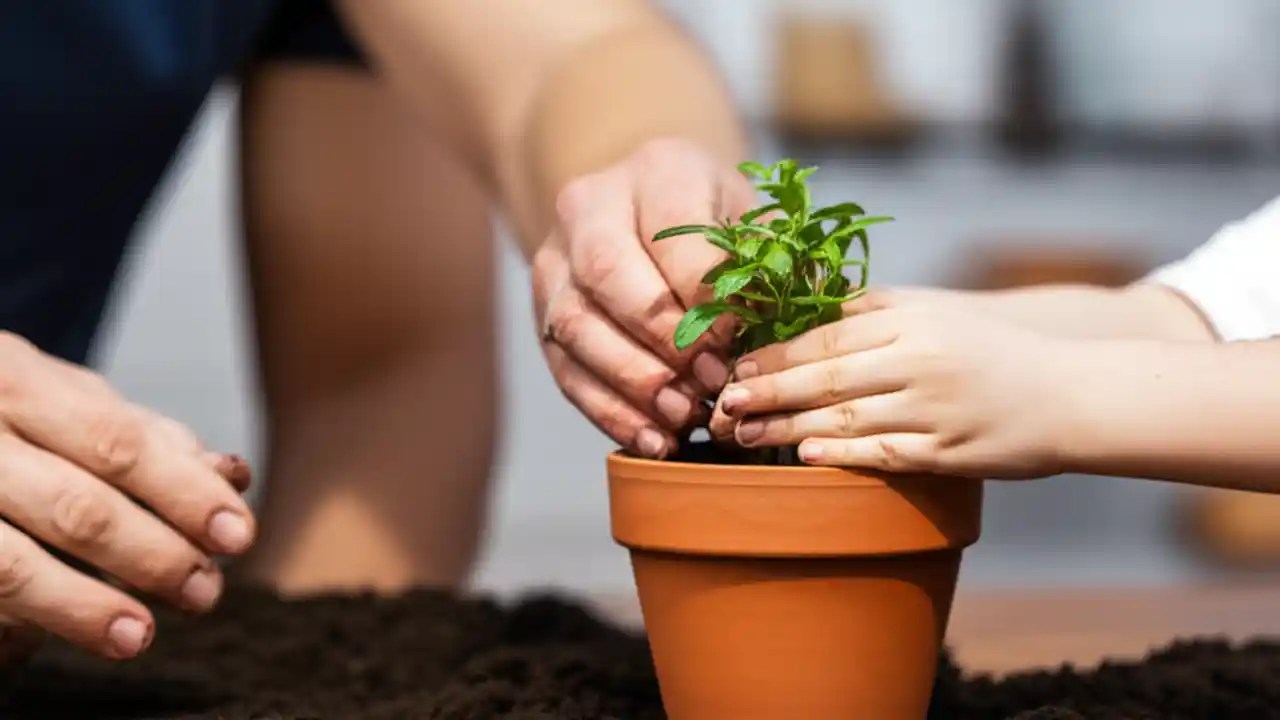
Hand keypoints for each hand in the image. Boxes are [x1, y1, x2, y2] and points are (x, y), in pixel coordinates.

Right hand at [0, 333, 254, 661]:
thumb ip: (148, 439)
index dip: (183, 494)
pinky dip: (28, 619)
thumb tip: (231, 476)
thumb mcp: (66, 403)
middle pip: (76, 506)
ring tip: (141, 634)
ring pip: (12, 565)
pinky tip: (57, 640)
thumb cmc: (5, 421)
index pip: (118, 442)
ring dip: (85, 608)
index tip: (238, 534)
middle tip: (205, 591)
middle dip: (152, 555)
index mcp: (13, 377)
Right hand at [531, 138, 755, 457]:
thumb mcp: (755, 223)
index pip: (673, 238)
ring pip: (575, 326)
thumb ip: (771, 266)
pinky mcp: (543, 313)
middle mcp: (590, 207)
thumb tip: (791, 324)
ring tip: (681, 418)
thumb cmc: (719, 221)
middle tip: (710, 385)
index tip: (738, 343)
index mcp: (656, 171)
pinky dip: (608, 411)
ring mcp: (556, 261)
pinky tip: (651, 440)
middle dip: (662, 341)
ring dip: (631, 383)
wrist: (654, 208)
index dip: (706, 300)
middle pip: (607, 275)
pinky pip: (565, 368)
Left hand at [709, 302, 1074, 478]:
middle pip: (827, 377)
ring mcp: (934, 408)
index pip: (828, 335)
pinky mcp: (948, 452)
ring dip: (788, 428)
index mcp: (912, 320)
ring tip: (745, 434)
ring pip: (846, 419)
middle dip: (768, 391)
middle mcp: (920, 361)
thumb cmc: (988, 347)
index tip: (736, 364)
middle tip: (723, 403)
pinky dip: (839, 455)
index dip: (776, 353)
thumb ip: (871, 309)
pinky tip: (803, 455)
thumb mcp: (933, 311)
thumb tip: (801, 305)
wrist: (1068, 393)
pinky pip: (882, 454)